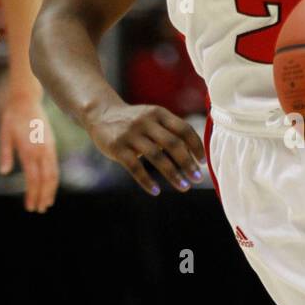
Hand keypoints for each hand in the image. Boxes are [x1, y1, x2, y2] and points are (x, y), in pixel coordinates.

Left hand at [0, 93, 58, 212]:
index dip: (33, 194)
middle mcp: (42, 150)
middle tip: (40, 210)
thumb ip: (5, 154)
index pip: (34, 178)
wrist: (27, 100)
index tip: (30, 207)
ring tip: (47, 203)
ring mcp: (49, 147)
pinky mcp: (52, 144)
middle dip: (44, 196)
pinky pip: (55, 165)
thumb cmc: (12, 117)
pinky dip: (53, 179)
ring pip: (54, 173)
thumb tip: (2, 172)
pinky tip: (50, 186)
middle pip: (47, 179)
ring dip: (51, 190)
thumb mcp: (4, 134)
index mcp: (30, 149)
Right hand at [89, 102, 205, 195]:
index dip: (196, 146)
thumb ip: (171, 131)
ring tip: (184, 187)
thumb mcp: (154, 118)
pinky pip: (135, 167)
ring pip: (156, 156)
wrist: (101, 114)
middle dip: (187, 163)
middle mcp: (146, 122)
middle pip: (172, 143)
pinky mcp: (117, 147)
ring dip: (173, 174)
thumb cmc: (135, 121)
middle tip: (197, 178)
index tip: (203, 162)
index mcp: (159, 113)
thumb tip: (195, 156)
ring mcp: (131, 134)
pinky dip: (146, 181)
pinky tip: (156, 191)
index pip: (183, 129)